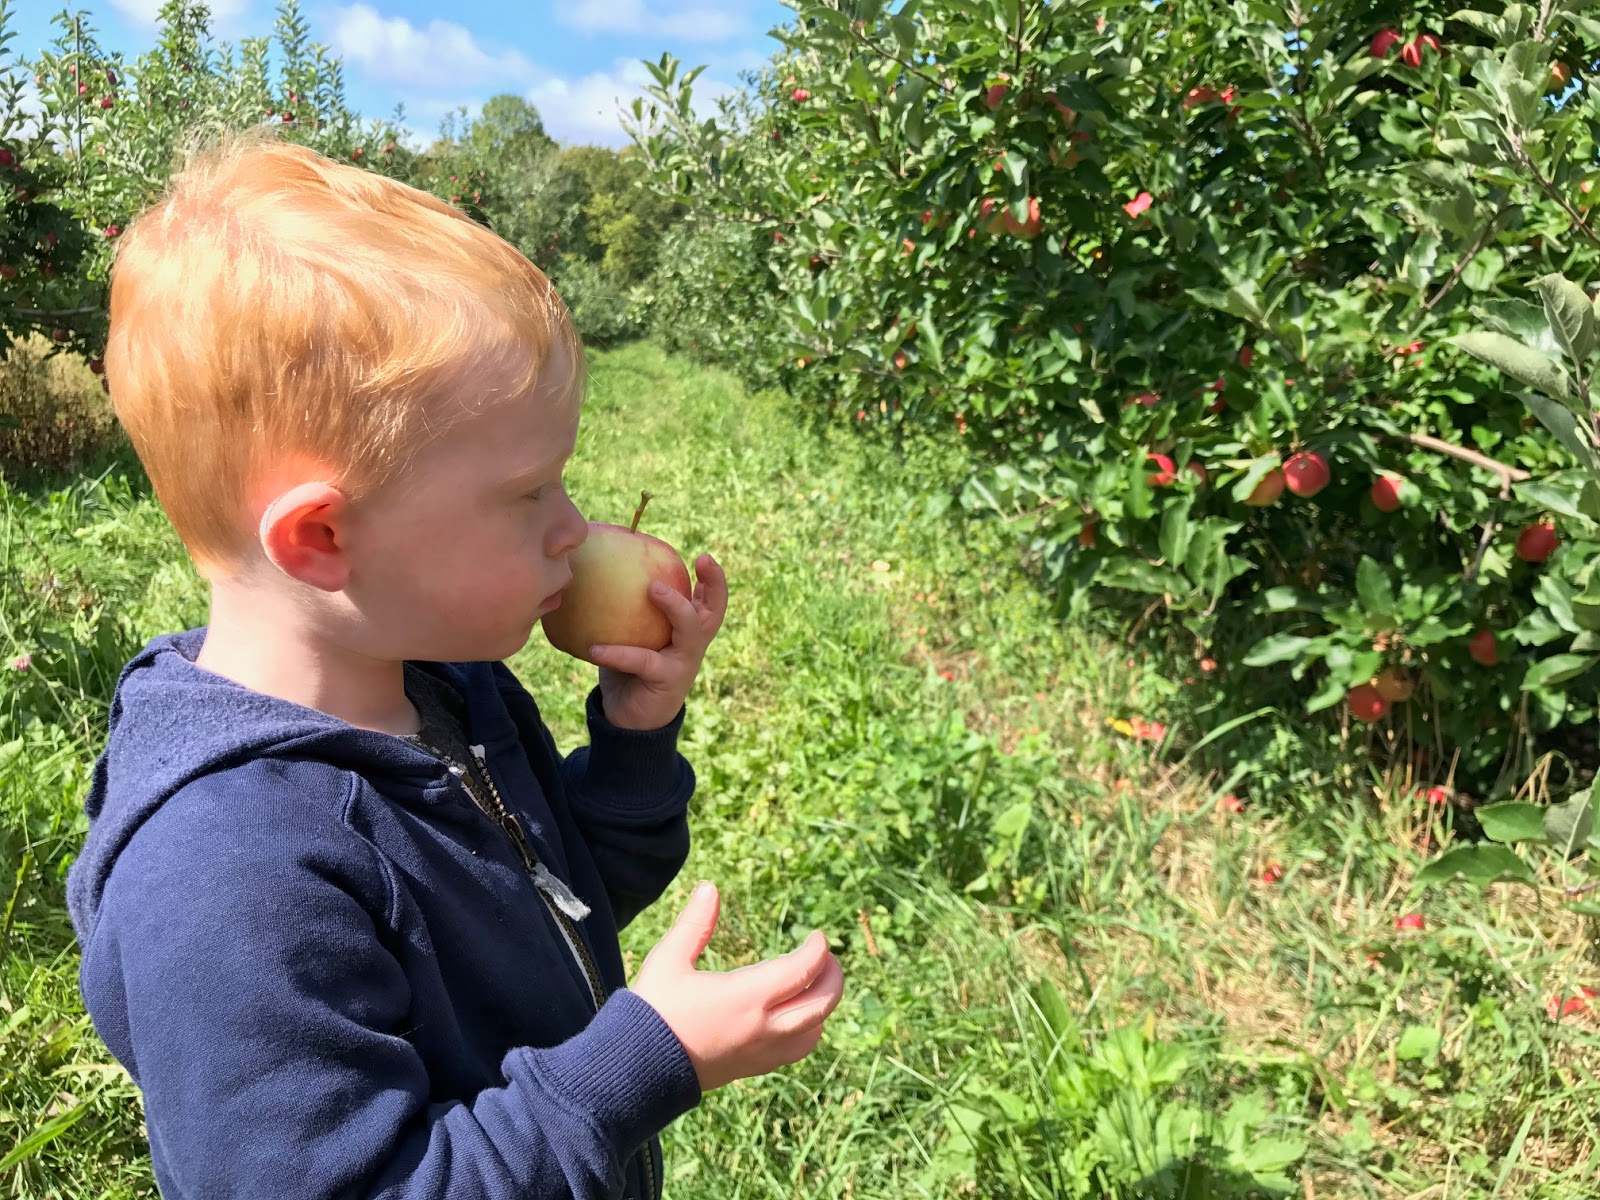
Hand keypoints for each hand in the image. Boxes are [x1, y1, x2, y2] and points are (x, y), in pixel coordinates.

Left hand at [592, 553, 725, 730]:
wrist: (631, 721)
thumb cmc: (629, 671)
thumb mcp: (633, 637)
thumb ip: (626, 612)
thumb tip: (595, 573)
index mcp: (688, 634)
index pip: (710, 603)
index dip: (714, 581)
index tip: (705, 558)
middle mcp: (692, 647)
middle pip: (713, 613)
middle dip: (715, 585)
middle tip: (703, 560)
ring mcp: (683, 664)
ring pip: (691, 631)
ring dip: (676, 607)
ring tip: (653, 588)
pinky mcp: (666, 682)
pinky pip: (643, 661)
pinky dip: (618, 653)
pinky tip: (594, 648)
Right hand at [632, 882, 843, 1092]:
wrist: (636, 1070)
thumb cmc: (652, 1011)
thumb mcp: (669, 960)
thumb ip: (694, 924)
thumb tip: (710, 888)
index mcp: (746, 998)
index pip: (801, 971)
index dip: (817, 951)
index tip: (816, 937)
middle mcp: (762, 1028)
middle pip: (821, 1004)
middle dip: (832, 977)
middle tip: (825, 957)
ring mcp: (760, 1052)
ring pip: (813, 1031)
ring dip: (822, 1005)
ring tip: (814, 983)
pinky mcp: (752, 1068)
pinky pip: (796, 1050)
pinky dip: (807, 1028)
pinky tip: (795, 1014)